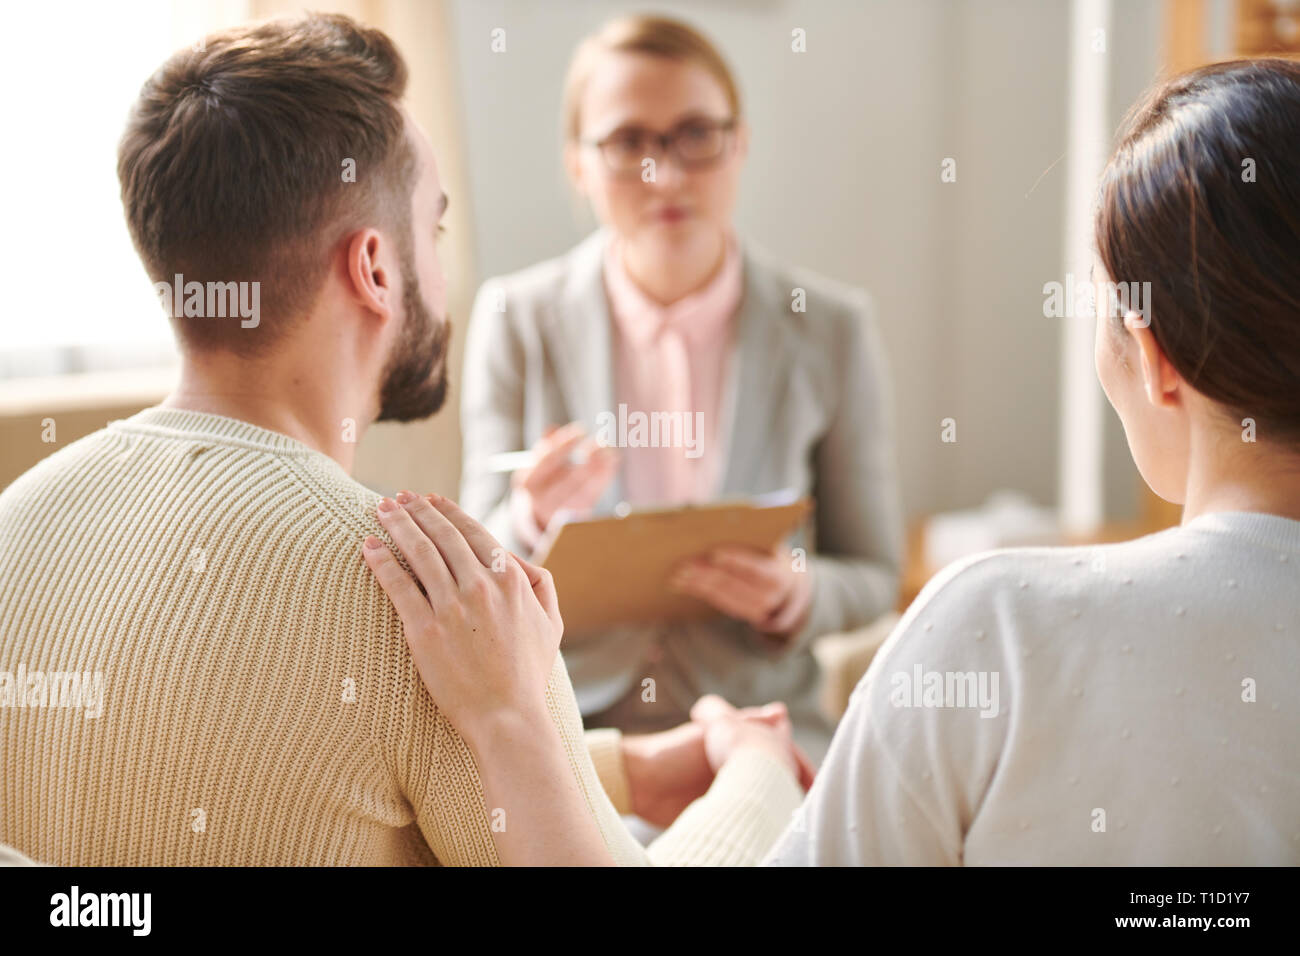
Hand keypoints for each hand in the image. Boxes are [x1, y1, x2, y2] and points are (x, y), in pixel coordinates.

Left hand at [362, 491, 562, 747]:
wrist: (507, 716)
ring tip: (380, 510)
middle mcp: (481, 586)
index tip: (430, 500)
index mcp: (511, 579)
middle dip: (417, 510)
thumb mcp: (550, 622)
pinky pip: (398, 586)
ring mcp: (452, 607)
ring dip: (397, 525)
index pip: (474, 533)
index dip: (448, 512)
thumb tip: (519, 560)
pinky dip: (382, 561)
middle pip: (442, 536)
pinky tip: (368, 546)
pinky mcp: (425, 631)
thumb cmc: (529, 673)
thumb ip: (540, 584)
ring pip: (419, 552)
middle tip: (398, 496)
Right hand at [515, 422, 618, 531]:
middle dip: (588, 460)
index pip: (548, 460)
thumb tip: (551, 429)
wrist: (537, 514)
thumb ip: (545, 447)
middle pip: (569, 480)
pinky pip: (592, 498)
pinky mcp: (575, 518)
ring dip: (600, 471)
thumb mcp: (537, 464)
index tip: (581, 429)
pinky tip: (611, 465)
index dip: (565, 443)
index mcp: (528, 481)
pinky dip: (603, 480)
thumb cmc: (541, 481)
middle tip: (602, 443)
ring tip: (611, 453)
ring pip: (583, 491)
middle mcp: (541, 499)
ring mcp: (559, 512)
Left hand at [622, 702, 808, 827]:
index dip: (796, 766)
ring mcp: (726, 788)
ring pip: (762, 796)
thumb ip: (745, 724)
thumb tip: (781, 713)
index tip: (813, 781)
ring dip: (776, 804)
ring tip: (794, 816)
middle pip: (773, 777)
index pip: (776, 755)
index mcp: (734, 746)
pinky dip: (758, 818)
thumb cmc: (672, 753)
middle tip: (808, 801)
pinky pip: (743, 813)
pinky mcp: (716, 809)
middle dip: (791, 788)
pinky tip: (771, 826)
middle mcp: (734, 766)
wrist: (640, 782)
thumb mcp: (710, 734)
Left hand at [669, 545, 811, 634]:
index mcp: (778, 574)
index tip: (714, 553)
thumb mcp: (771, 543)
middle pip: (732, 582)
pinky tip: (681, 583)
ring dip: (697, 583)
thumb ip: (755, 534)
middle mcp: (770, 595)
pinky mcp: (743, 613)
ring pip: (721, 593)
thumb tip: (724, 519)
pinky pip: (717, 601)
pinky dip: (697, 590)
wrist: (787, 584)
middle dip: (706, 572)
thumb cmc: (770, 553)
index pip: (755, 568)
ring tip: (678, 573)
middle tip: (685, 562)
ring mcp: (757, 608)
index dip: (735, 560)